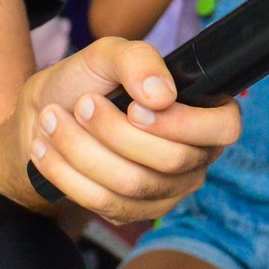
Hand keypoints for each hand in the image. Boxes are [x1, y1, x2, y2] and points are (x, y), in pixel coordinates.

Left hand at [9, 38, 241, 222]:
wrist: (45, 116)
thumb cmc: (85, 82)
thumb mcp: (106, 55)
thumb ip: (137, 60)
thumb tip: (161, 94)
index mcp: (204, 113)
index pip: (223, 128)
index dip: (181, 123)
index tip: (133, 108)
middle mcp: (195, 157)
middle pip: (170, 159)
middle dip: (114, 131)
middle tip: (82, 104)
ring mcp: (167, 191)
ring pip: (133, 185)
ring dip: (82, 150)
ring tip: (52, 120)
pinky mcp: (134, 213)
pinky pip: (106, 205)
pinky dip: (68, 175)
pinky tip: (45, 149)